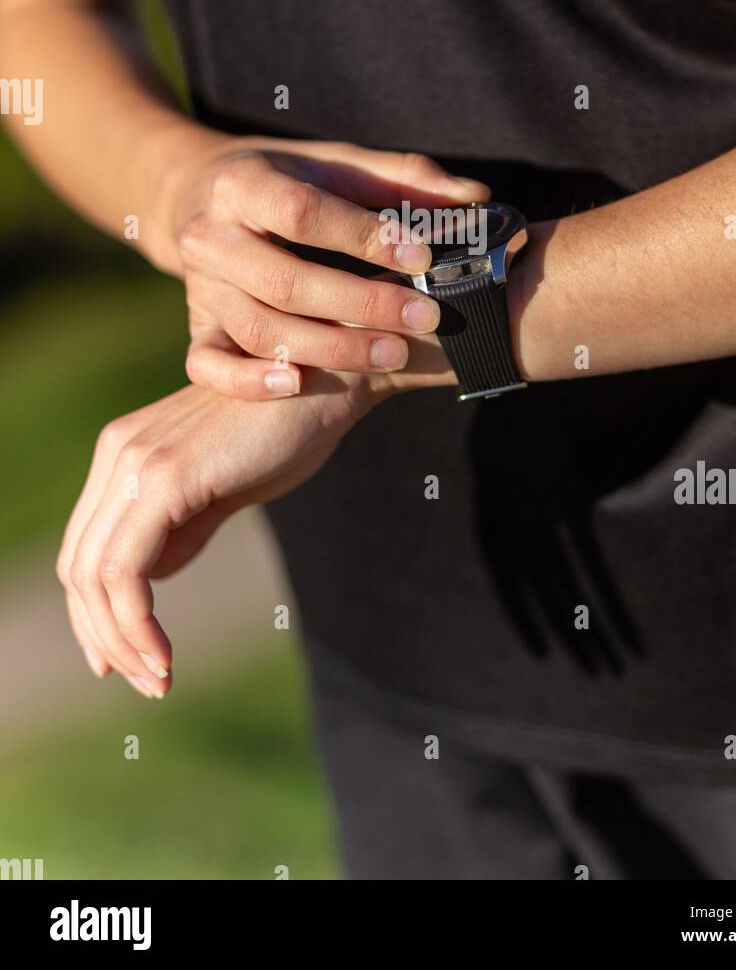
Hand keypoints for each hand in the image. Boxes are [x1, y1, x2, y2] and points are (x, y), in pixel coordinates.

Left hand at [55, 369, 388, 697]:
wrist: (332, 375)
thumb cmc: (290, 425)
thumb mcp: (227, 487)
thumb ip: (183, 527)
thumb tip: (148, 578)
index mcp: (125, 452)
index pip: (87, 548)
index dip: (97, 614)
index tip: (128, 661)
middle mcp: (118, 453)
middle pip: (79, 567)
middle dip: (104, 637)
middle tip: (146, 684)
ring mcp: (135, 461)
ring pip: (94, 576)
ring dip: (120, 641)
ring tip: (158, 679)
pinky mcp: (163, 478)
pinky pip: (125, 571)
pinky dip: (135, 624)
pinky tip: (165, 656)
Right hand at [163, 134, 487, 397]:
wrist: (198, 195)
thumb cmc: (288, 180)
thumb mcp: (336, 164)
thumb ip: (404, 179)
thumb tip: (474, 198)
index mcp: (241, 184)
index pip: (303, 212)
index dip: (365, 236)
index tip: (425, 253)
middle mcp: (210, 236)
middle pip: (285, 281)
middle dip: (361, 304)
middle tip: (427, 317)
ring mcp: (199, 287)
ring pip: (259, 328)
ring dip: (330, 348)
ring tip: (395, 354)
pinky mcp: (195, 327)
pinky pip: (207, 364)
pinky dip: (249, 380)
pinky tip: (299, 383)